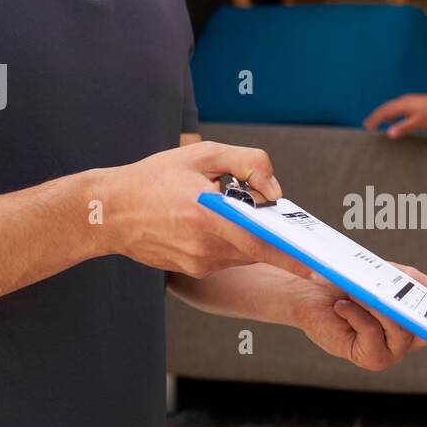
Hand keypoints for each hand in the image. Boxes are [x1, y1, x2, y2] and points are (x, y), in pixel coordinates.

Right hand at [98, 141, 310, 279]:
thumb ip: (246, 164)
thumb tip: (275, 192)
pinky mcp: (193, 271)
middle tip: (291, 230)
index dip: (293, 256)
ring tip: (229, 211)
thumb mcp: (202, 155)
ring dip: (250, 236)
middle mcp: (206, 246)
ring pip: (244, 254)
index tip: (318, 267)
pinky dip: (230, 243)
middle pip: (258, 248)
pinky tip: (209, 223)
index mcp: (209, 215)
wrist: (108, 212)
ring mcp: (199, 263)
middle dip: (276, 239)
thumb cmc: (155, 178)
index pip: (262, 241)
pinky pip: (226, 258)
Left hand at [291, 263, 426, 369]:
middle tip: (394, 288)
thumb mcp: (401, 279)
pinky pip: (372, 333)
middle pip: (425, 325)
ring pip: (399, 328)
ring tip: (355, 291)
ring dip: (375, 304)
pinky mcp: (368, 358)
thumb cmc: (359, 282)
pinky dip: (357, 314)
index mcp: (419, 325)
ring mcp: (390, 353)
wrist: (316, 293)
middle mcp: (408, 343)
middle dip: (408, 304)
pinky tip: (342, 306)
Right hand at [363, 94, 426, 138]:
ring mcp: (407, 100)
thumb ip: (403, 128)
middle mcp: (403, 100)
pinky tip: (393, 120)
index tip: (367, 127)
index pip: (384, 112)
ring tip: (376, 123)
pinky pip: (396, 107)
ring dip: (383, 114)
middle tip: (367, 125)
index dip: (374, 119)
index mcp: (402, 105)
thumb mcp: (418, 123)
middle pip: (385, 108)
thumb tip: (389, 134)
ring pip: (391, 107)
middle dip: (376, 116)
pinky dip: (391, 113)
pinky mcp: (412, 102)